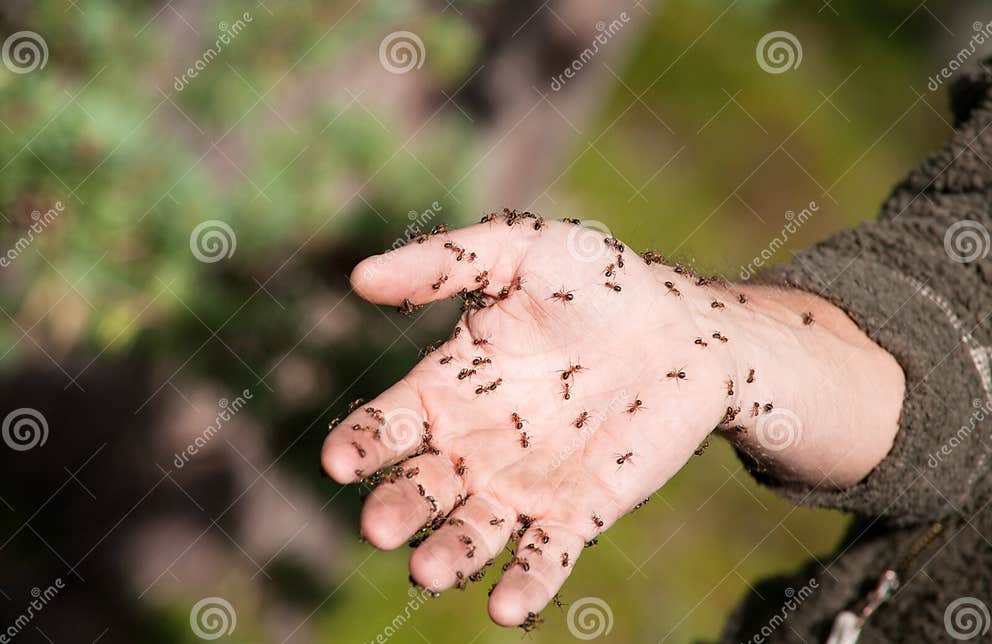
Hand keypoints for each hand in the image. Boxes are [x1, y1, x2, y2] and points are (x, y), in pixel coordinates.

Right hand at [320, 215, 902, 625]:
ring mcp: (522, 482)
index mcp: (449, 387)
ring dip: (449, 554)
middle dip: (398, 508)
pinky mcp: (577, 510)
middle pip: (420, 487)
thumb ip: (443, 264)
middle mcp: (474, 443)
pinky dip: (524, 584)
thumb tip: (358, 278)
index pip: (388, 424)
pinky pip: (544, 556)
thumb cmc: (598, 282)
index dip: (361, 443)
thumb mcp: (520, 252)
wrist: (685, 328)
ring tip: (429, 571)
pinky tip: (507, 611)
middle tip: (381, 526)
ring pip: (472, 530)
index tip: (341, 461)